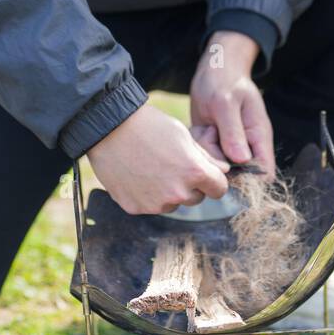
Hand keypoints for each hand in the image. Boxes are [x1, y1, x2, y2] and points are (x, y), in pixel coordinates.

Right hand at [87, 102, 229, 215]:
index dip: (214, 180)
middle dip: (190, 185)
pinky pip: (150, 205)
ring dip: (168, 191)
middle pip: (196, 198)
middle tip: (173, 165)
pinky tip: (137, 174)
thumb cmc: (150, 126)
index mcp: (194, 173)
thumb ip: (205, 158)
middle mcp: (177, 194)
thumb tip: (223, 171)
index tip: (206, 173)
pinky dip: (147, 194)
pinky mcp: (135, 208)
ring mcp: (155, 204)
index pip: (219, 189)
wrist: (109, 128)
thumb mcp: (184, 136)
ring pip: (172, 203)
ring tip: (152, 167)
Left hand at [189, 30, 276, 180]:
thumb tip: (241, 160)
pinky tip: (200, 128)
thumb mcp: (226, 103)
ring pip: (217, 167)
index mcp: (258, 137)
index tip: (226, 169)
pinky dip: (198, 146)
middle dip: (219, 162)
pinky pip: (204, 157)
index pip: (263, 173)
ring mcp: (229, 147)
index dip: (248, 180)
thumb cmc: (224, 81)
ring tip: (206, 128)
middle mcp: (246, 146)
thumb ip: (233, 131)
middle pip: (236, 175)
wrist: (214, 70)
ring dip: (206, 152)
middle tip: (211, 136)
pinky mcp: (214, 145)